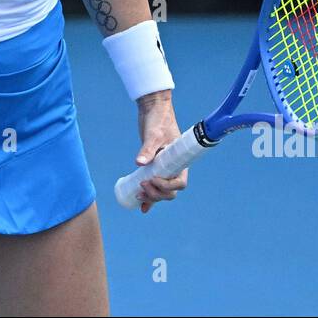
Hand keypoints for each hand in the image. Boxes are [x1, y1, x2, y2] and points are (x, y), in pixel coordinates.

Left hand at [134, 89, 187, 213]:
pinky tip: (142, 207)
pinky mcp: (155, 167)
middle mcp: (174, 167)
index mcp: (180, 161)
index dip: (167, 186)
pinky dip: (150, 199)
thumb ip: (147, 148)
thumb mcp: (153, 134)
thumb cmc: (158, 120)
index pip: (179, 183)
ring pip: (162, 191)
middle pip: (170, 191)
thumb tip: (139, 163)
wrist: (153, 110)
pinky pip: (155, 186)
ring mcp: (164, 168)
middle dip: (157, 194)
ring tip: (137, 195)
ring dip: (152, 198)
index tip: (152, 179)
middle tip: (141, 186)